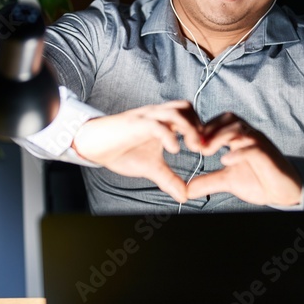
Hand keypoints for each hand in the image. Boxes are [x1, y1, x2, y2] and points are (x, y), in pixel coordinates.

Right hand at [72, 101, 203, 202]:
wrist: (94, 145)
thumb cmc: (121, 151)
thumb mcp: (150, 168)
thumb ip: (169, 179)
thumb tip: (185, 196)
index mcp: (162, 122)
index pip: (189, 114)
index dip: (202, 129)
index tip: (209, 149)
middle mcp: (157, 115)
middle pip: (186, 107)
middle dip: (200, 125)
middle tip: (205, 147)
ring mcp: (146, 117)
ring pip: (175, 111)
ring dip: (189, 128)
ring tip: (194, 147)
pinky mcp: (135, 124)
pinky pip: (156, 124)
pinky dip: (169, 135)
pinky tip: (175, 149)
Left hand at [187, 112, 302, 206]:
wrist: (283, 191)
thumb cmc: (258, 180)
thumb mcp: (228, 180)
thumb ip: (208, 181)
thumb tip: (187, 189)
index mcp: (240, 138)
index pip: (221, 121)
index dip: (204, 127)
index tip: (189, 141)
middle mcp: (250, 136)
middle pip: (229, 119)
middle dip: (210, 128)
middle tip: (194, 145)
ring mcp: (260, 144)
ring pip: (240, 129)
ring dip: (219, 137)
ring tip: (205, 151)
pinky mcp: (268, 156)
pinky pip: (253, 148)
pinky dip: (237, 153)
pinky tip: (225, 161)